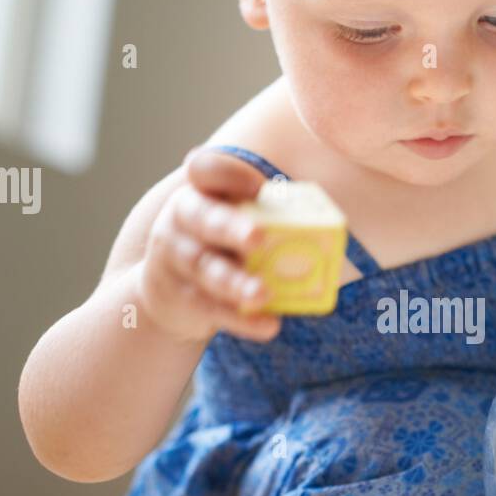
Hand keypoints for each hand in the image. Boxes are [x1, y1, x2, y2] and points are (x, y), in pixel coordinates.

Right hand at [138, 146, 280, 343]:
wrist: (169, 289)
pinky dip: (240, 319)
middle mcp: (183, 218)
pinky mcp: (182, 296)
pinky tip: (268, 325)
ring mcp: (177, 257)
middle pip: (204, 219)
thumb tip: (326, 232)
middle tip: (258, 239)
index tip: (257, 188)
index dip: (228, 175)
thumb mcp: (231, 220)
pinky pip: (211, 307)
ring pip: (206, 268)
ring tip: (262, 294)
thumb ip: (264, 217)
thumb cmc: (219, 244)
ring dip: (235, 282)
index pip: (206, 170)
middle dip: (231, 228)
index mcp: (202, 190)